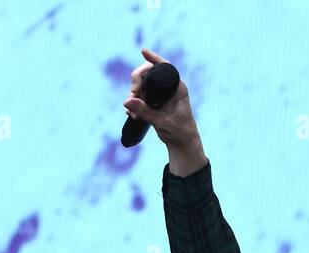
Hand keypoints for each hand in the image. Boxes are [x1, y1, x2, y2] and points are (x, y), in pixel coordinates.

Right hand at [123, 48, 206, 170]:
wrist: (182, 145)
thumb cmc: (179, 132)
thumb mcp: (160, 121)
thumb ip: (143, 111)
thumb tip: (126, 101)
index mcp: (177, 87)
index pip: (164, 66)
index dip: (153, 58)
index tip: (143, 51)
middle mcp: (170, 88)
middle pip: (149, 74)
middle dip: (137, 83)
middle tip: (132, 95)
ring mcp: (162, 95)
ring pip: (143, 87)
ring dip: (134, 97)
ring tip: (131, 113)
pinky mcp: (156, 104)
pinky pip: (143, 98)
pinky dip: (136, 103)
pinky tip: (131, 113)